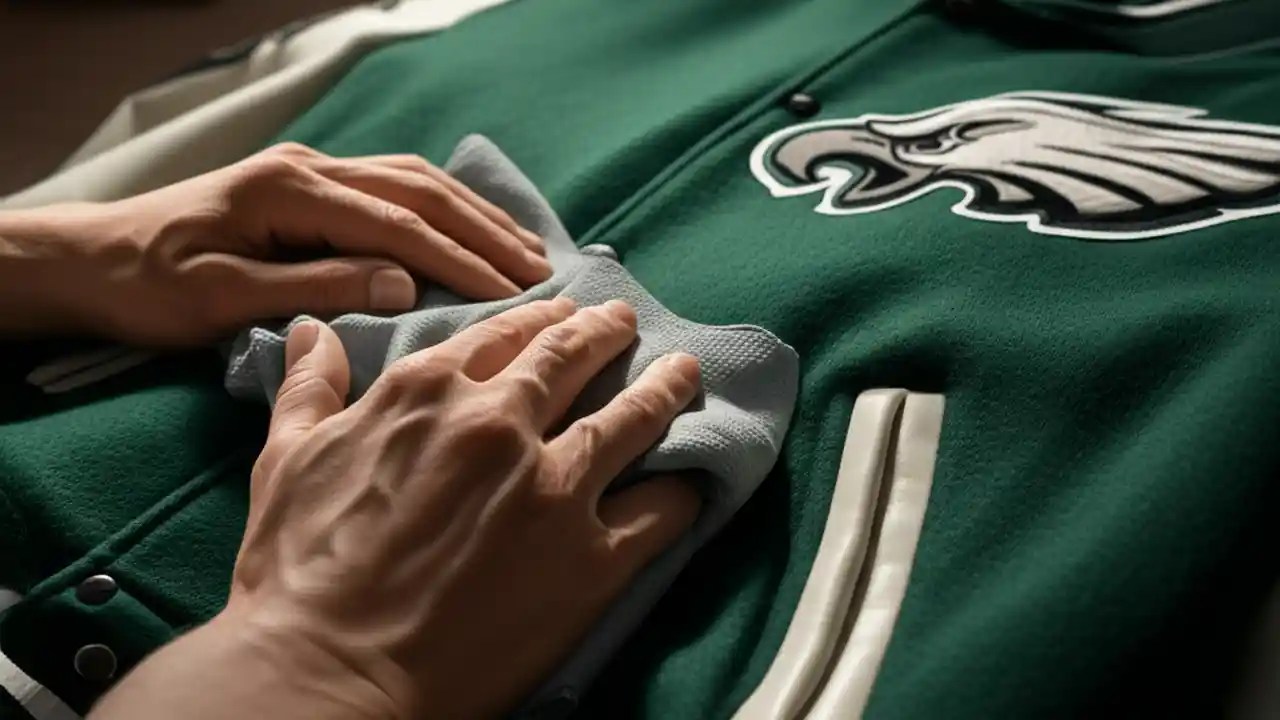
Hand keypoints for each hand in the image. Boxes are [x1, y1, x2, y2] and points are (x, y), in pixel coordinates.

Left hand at [0, 143, 549, 345]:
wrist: (94, 258)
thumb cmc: (151, 288)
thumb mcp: (224, 299)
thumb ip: (317, 288)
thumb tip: (403, 287)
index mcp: (290, 191)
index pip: (397, 225)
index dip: (459, 261)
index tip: (511, 296)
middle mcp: (311, 167)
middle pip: (421, 191)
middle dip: (486, 232)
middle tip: (542, 273)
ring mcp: (313, 169)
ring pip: (416, 180)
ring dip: (475, 215)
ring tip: (527, 251)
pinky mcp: (312, 183)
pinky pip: (396, 185)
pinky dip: (446, 207)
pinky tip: (475, 228)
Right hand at [89, 299, 701, 719]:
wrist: (329, 675)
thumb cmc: (297, 575)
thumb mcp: (287, 461)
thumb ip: (309, 389)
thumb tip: (310, 331)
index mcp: (428, 393)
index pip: (501, 336)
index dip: (539, 319)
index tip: (564, 311)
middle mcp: (499, 425)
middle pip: (571, 360)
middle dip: (605, 333)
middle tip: (626, 321)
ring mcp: (552, 489)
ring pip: (630, 420)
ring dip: (663, 390)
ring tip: (684, 373)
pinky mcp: (588, 559)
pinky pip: (658, 511)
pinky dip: (682, 491)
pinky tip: (695, 481)